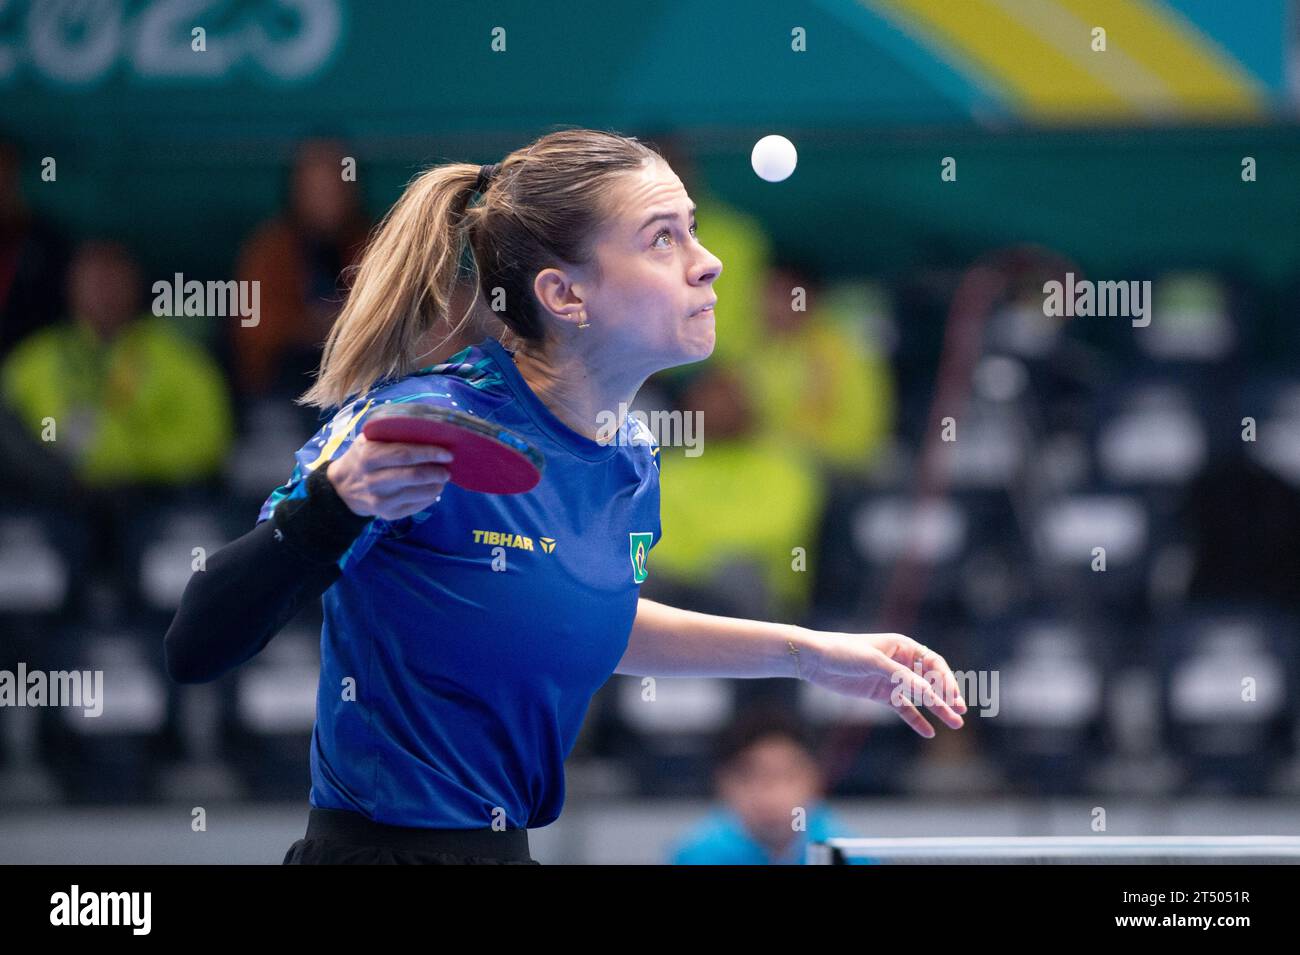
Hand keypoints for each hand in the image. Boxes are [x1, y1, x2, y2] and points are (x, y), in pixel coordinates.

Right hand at [326, 433, 453, 519]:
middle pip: (415, 476)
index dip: (429, 453)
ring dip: (436, 485)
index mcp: (369, 456)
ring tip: (441, 479)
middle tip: (447, 470)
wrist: (342, 488)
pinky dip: (430, 497)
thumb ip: (391, 434)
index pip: (405, 454)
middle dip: (437, 472)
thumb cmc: (362, 457)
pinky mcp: (388, 515)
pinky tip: (432, 490)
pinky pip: (417, 506)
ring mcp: (381, 500)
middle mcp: (373, 480)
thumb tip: (428, 430)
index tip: (447, 453)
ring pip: (419, 493)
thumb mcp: (368, 440)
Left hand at [801, 630, 966, 737]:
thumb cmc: (843, 652)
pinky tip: (928, 731)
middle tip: (960, 713)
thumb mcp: (873, 662)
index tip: (951, 698)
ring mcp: (892, 680)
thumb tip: (928, 691)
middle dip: (947, 696)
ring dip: (937, 709)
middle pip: (932, 681)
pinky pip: (904, 708)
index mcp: (903, 646)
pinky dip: (916, 719)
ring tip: (954, 723)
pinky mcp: (881, 694)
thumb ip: (900, 676)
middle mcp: (901, 662)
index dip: (946, 680)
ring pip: (921, 696)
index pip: (934, 664)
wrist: (815, 660)